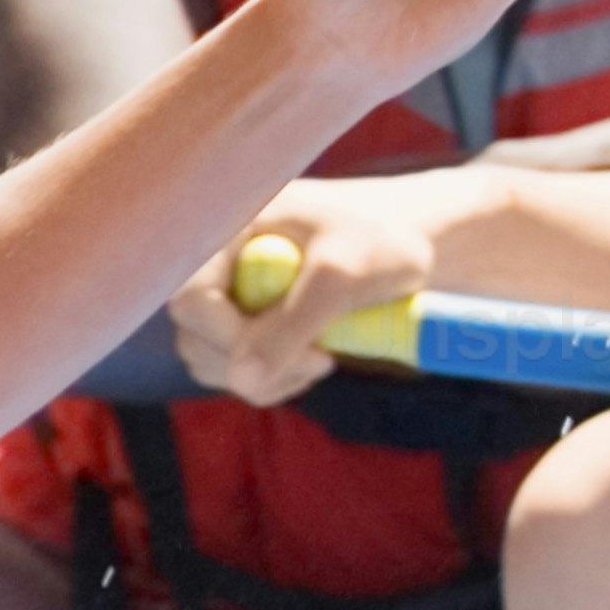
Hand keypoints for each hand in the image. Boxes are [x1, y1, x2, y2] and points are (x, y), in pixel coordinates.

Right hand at [170, 172, 458, 403]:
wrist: (419, 246)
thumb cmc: (386, 242)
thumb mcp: (344, 274)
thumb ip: (292, 322)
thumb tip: (241, 378)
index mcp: (230, 229)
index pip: (191, 300)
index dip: (230, 338)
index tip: (298, 349)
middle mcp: (222, 265)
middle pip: (197, 339)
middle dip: (255, 364)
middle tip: (320, 359)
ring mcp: (234, 298)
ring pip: (215, 364)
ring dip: (267, 377)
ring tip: (323, 356)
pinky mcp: (251, 326)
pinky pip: (240, 374)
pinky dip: (275, 380)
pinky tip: (317, 358)